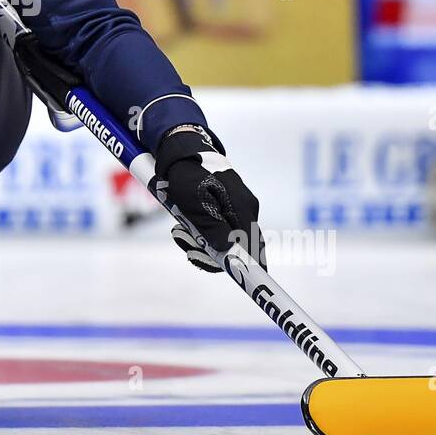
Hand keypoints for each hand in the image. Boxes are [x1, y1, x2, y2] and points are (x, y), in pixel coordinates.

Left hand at [153, 126, 264, 272]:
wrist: (181, 151)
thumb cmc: (188, 175)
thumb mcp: (196, 205)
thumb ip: (212, 230)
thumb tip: (230, 254)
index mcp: (243, 208)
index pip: (256, 246)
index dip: (255, 267)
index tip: (253, 283)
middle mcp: (245, 209)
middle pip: (239, 246)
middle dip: (212, 252)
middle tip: (186, 245)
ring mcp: (236, 208)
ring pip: (225, 239)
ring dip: (201, 242)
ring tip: (179, 231)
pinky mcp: (225, 207)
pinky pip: (217, 229)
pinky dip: (201, 232)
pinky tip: (184, 226)